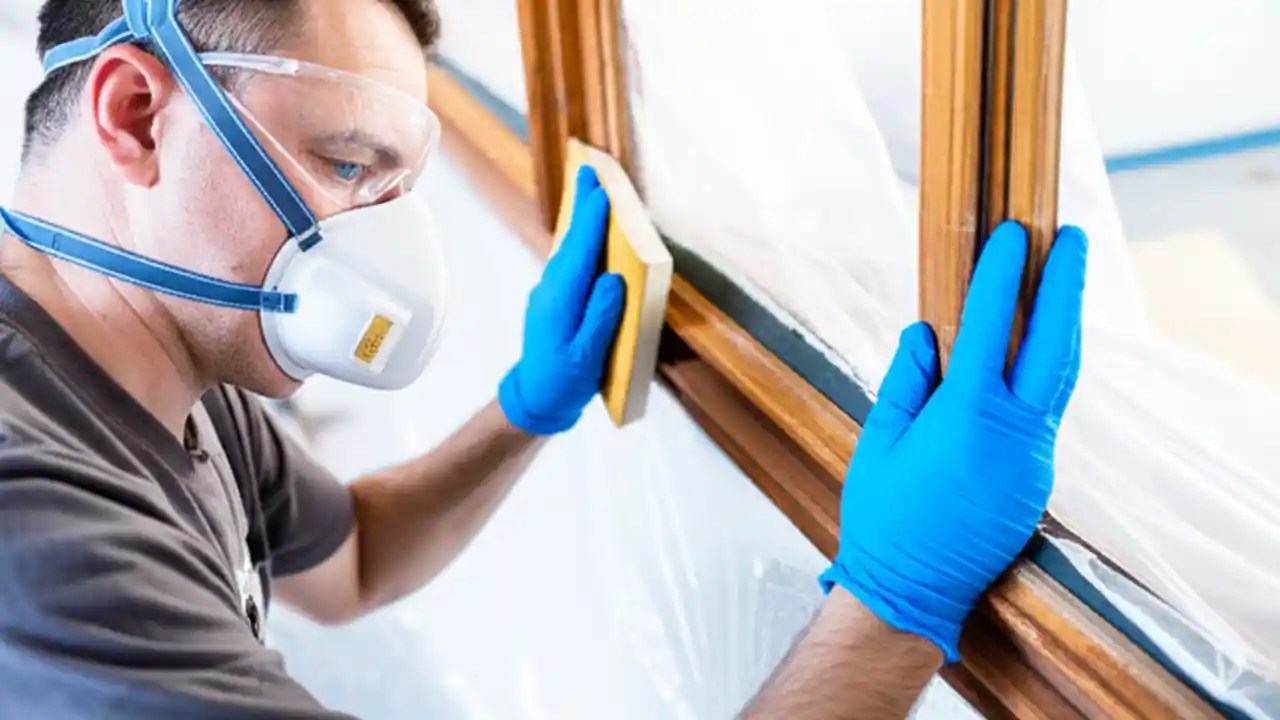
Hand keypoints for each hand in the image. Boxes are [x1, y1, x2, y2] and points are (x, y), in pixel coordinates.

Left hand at [499, 167, 624, 434]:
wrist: (535, 400)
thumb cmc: (564, 382)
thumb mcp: (587, 354)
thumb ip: (600, 315)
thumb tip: (612, 279)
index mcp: (561, 300)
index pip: (580, 251)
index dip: (591, 219)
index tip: (600, 190)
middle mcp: (551, 290)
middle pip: (570, 242)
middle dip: (581, 208)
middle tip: (589, 172)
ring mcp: (548, 295)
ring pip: (567, 251)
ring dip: (580, 224)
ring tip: (591, 197)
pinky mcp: (552, 302)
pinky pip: (568, 265)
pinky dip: (579, 245)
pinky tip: (588, 240)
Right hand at [820, 221, 1086, 661]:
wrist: (911, 589)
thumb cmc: (882, 515)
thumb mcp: (880, 440)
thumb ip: (907, 381)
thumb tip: (929, 332)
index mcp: (965, 419)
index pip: (992, 329)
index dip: (1001, 277)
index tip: (1011, 235)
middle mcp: (1012, 436)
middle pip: (1052, 345)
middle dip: (1065, 286)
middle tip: (1070, 237)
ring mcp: (1033, 460)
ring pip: (1060, 378)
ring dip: (1065, 325)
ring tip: (1066, 279)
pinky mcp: (1036, 478)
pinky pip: (1047, 411)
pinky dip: (1047, 370)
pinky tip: (1039, 348)